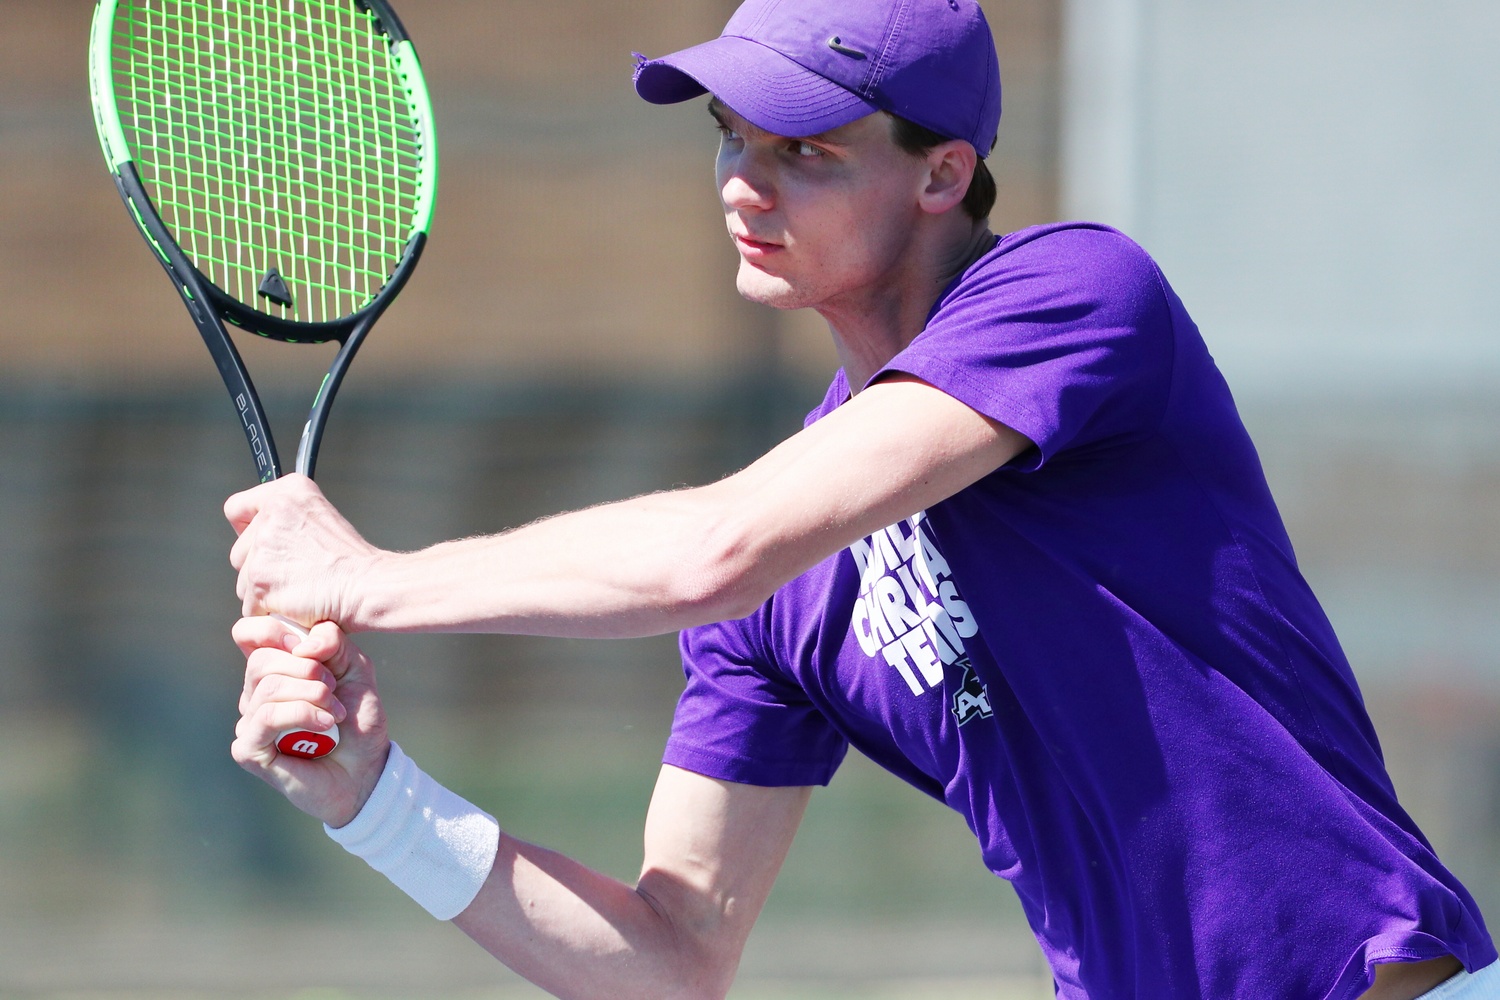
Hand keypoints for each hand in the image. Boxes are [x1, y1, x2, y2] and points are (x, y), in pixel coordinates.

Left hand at [225, 474, 379, 629]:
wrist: (369, 586)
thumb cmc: (353, 562)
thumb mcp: (320, 518)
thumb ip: (285, 521)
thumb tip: (258, 539)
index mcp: (289, 491)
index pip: (237, 508)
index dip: (248, 530)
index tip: (262, 542)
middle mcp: (273, 512)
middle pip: (239, 552)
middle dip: (259, 568)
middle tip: (295, 573)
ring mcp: (263, 547)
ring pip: (243, 582)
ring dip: (265, 593)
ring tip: (300, 589)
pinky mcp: (259, 581)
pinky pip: (250, 607)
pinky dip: (270, 613)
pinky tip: (296, 605)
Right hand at [230, 616, 389, 827]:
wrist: (366, 770)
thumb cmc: (358, 719)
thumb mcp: (356, 669)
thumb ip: (334, 642)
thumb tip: (304, 642)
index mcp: (275, 669)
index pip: (248, 632)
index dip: (274, 629)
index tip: (308, 647)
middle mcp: (255, 693)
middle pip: (261, 660)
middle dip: (308, 670)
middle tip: (334, 690)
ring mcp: (248, 722)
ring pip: (267, 688)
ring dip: (312, 695)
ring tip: (336, 713)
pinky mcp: (248, 749)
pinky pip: (266, 717)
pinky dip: (302, 714)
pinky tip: (326, 724)